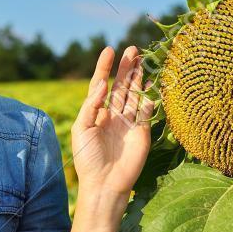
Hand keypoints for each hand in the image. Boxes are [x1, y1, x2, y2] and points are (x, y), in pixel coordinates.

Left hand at [71, 45, 154, 206]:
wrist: (104, 183)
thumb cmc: (87, 158)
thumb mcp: (81, 129)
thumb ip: (91, 105)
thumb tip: (101, 84)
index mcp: (96, 114)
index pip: (101, 85)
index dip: (105, 68)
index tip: (109, 50)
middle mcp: (114, 116)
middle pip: (121, 86)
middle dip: (126, 68)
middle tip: (132, 48)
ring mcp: (129, 123)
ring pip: (135, 95)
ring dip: (138, 77)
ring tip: (141, 59)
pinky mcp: (142, 132)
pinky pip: (147, 110)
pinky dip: (149, 97)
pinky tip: (150, 83)